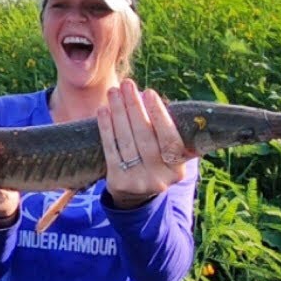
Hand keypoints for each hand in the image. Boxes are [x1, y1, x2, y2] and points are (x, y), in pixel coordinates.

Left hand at [98, 80, 187, 208]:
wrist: (135, 196)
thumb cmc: (154, 162)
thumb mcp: (168, 154)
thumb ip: (167, 131)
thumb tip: (152, 98)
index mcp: (177, 169)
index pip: (170, 139)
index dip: (159, 115)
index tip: (149, 92)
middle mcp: (160, 178)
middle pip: (145, 137)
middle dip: (134, 107)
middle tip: (127, 85)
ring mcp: (138, 181)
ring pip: (126, 141)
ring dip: (118, 113)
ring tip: (113, 91)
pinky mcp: (118, 181)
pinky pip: (110, 150)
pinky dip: (106, 128)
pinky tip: (103, 110)